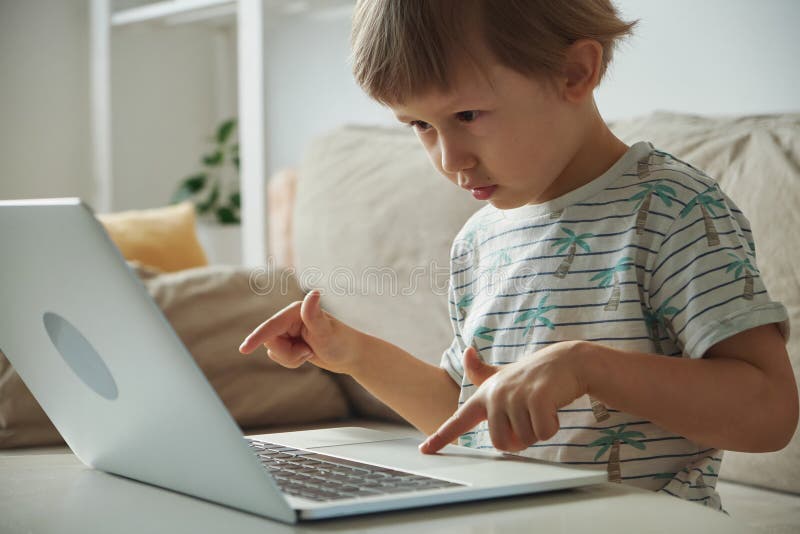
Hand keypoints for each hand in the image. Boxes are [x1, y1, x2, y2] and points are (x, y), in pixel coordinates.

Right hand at [238, 290, 355, 373]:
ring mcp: (289, 331)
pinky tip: (307, 355)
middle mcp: (290, 318)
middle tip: (308, 353)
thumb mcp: (326, 332)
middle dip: (287, 354)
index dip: (257, 338)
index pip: (271, 326)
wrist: (351, 355)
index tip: (243, 350)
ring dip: (290, 358)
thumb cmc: (342, 342)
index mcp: (295, 311)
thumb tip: (313, 293)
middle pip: (270, 342)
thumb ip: (314, 315)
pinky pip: (280, 356)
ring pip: (274, 351)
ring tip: (310, 353)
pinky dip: (291, 361)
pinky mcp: (290, 341)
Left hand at [419, 341, 588, 453]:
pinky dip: (552, 426)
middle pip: (502, 443)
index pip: (459, 419)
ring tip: (541, 407)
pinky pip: (543, 433)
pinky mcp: (537, 398)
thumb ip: (483, 372)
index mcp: (485, 394)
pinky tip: (552, 407)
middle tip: (529, 418)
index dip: (441, 437)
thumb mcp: (504, 374)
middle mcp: (496, 395)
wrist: (567, 361)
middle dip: (520, 439)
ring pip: (525, 440)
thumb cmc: (535, 373)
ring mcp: (515, 395)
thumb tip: (467, 352)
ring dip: (538, 430)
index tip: (424, 450)